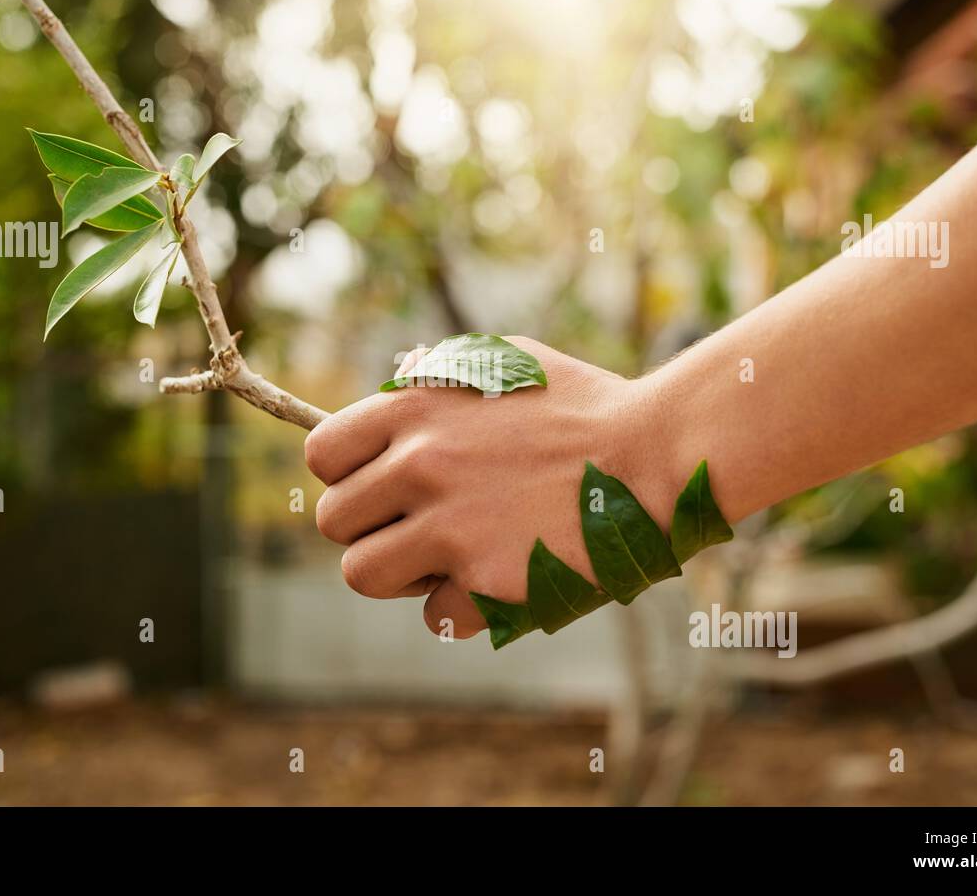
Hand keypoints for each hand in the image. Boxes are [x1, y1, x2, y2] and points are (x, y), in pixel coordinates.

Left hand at [304, 337, 671, 638]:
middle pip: (332, 520)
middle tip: (416, 522)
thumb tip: (394, 379)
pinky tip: (496, 578)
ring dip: (396, 571)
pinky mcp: (485, 581)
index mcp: (414, 408)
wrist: (655, 455)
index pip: (321, 454)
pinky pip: (432, 614)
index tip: (378, 482)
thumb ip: (436, 374)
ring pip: (361, 574)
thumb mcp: (502, 362)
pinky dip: (459, 606)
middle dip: (369, 526)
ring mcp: (450, 526)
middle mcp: (420, 465)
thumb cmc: (583, 404)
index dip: (344, 474)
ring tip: (442, 556)